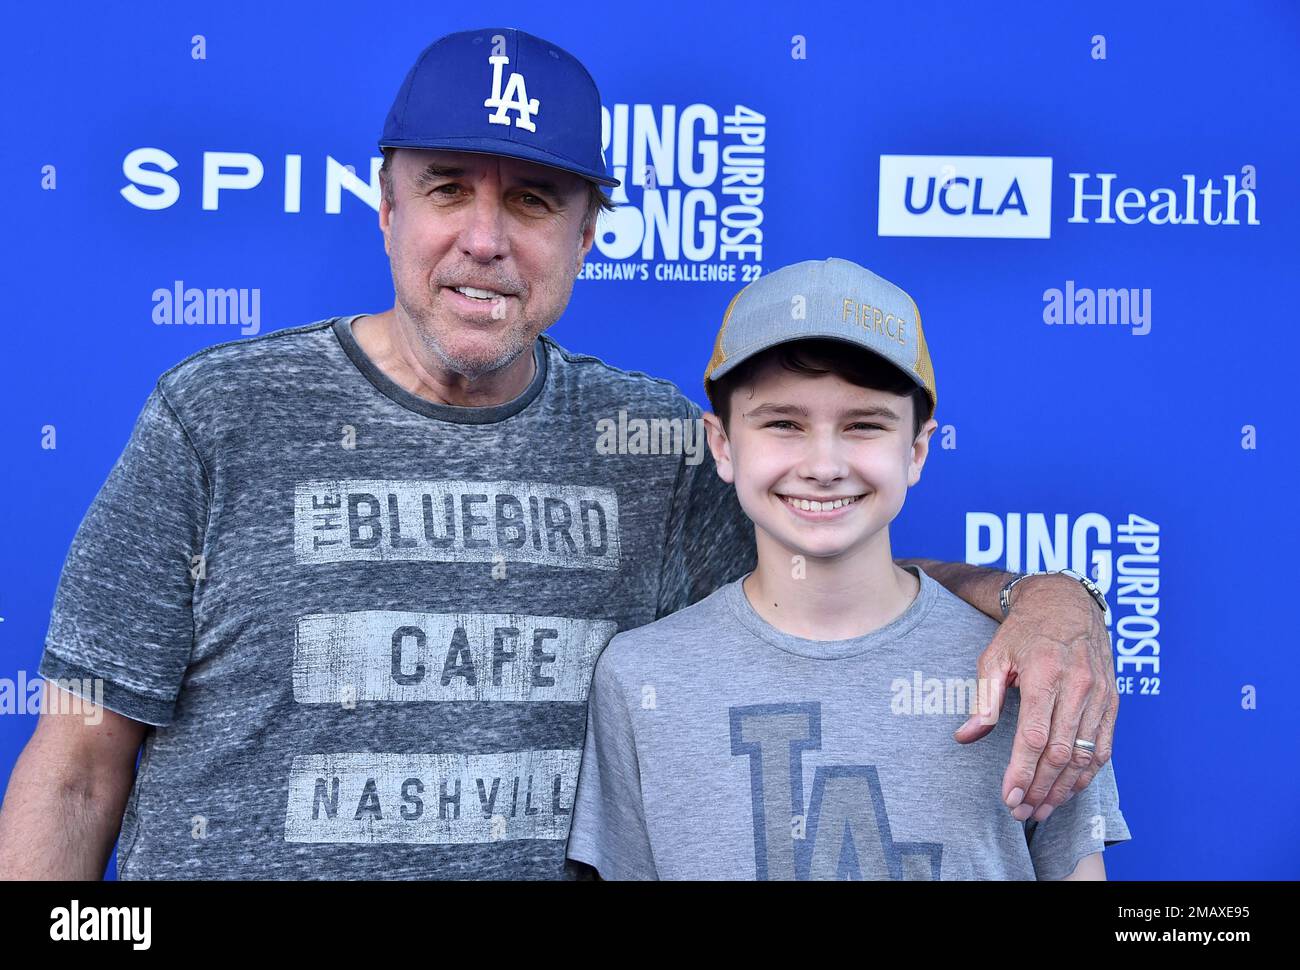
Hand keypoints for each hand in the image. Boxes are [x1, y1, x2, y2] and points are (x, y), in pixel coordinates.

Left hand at [952, 572, 1117, 821]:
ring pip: (1085, 756)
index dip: (1022, 772)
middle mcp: (1078, 686)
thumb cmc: (1023, 632)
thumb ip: (982, 700)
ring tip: (1042, 809)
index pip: (1034, 737)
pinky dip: (1087, 774)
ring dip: (1064, 789)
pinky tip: (1068, 789)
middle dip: (1040, 789)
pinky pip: (1104, 747)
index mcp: (1045, 674)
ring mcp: (1100, 695)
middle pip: (1061, 753)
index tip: (1008, 797)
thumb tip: (966, 737)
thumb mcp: (993, 657)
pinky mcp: (1113, 701)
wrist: (1066, 603)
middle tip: (1021, 812)